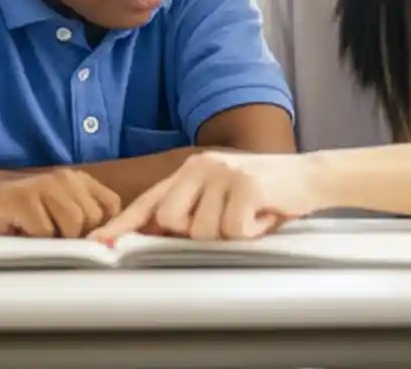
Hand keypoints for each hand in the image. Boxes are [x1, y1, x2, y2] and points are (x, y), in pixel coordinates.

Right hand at [0, 168, 121, 237]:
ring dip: (56, 239)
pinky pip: (44, 232)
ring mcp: (45, 186)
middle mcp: (65, 178)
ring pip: (73, 225)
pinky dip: (34, 240)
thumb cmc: (23, 211)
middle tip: (53, 237)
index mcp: (78, 180)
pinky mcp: (25, 198)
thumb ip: (83, 216)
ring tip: (38, 234)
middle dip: (76, 236)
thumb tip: (107, 244)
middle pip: (92, 218)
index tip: (84, 239)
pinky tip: (21, 231)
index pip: (110, 205)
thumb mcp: (59, 208)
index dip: (101, 227)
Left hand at [90, 151, 324, 242]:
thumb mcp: (222, 195)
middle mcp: (202, 166)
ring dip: (229, 235)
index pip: (150, 201)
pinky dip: (250, 233)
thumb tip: (154, 236)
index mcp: (191, 169)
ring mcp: (224, 173)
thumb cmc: (264, 194)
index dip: (124, 225)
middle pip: (173, 221)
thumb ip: (190, 209)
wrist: (310, 176)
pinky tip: (262, 217)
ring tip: (249, 218)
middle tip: (228, 222)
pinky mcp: (247, 185)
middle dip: (197, 233)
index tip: (100, 243)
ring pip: (204, 231)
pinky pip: (233, 230)